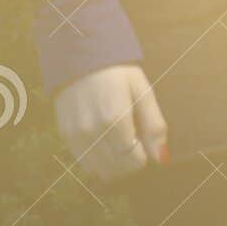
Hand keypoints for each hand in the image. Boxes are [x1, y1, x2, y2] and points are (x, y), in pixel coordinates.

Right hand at [54, 64, 167, 183]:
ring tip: (119, 145)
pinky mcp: (65, 135)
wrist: (81, 55)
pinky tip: (104, 145)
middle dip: (130, 162)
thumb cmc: (118, 72)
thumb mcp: (143, 91)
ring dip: (114, 165)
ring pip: (99, 170)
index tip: (144, 143)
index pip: (134, 160)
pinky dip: (97, 161)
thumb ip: (153, 125)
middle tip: (133, 143)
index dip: (143, 156)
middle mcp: (93, 131)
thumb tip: (161, 157)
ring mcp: (76, 135)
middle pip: (117, 168)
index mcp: (116, 119)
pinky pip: (83, 162)